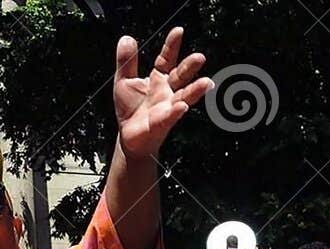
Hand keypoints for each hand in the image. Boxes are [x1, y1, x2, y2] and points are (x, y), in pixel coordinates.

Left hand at [113, 27, 210, 160]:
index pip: (167, 58)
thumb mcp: (123, 81)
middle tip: (199, 57)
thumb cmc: (130, 108)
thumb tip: (126, 38)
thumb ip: (126, 61)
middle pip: (181, 76)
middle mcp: (167, 91)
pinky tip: (182, 107)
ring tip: (207, 83)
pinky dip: (176, 112)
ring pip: (184, 96)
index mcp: (158, 78)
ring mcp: (168, 107)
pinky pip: (171, 116)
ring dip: (195, 90)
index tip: (178, 31)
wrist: (129, 137)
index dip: (172, 46)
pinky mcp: (162, 123)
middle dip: (190, 67)